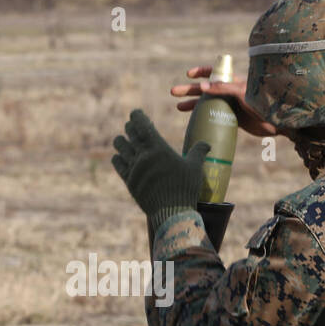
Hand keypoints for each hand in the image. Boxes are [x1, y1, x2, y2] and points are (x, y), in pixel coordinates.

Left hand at [112, 109, 207, 230]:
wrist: (172, 212)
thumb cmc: (186, 188)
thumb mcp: (195, 168)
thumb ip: (199, 152)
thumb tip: (207, 144)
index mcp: (159, 148)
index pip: (142, 125)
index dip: (137, 116)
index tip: (136, 113)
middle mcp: (143, 155)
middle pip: (129, 133)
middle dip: (131, 127)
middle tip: (133, 126)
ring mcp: (133, 168)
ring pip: (120, 146)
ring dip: (122, 141)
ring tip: (125, 140)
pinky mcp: (128, 181)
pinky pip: (117, 163)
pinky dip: (118, 157)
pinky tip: (121, 157)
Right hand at [171, 65, 277, 137]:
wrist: (276, 123)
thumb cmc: (262, 103)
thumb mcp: (241, 93)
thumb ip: (222, 88)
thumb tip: (202, 85)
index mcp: (233, 82)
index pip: (214, 73)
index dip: (201, 72)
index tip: (189, 75)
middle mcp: (229, 92)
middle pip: (205, 89)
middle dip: (189, 90)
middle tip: (173, 92)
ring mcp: (230, 105)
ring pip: (207, 103)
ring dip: (193, 105)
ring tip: (178, 107)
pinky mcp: (232, 119)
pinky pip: (213, 116)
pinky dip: (203, 118)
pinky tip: (194, 122)